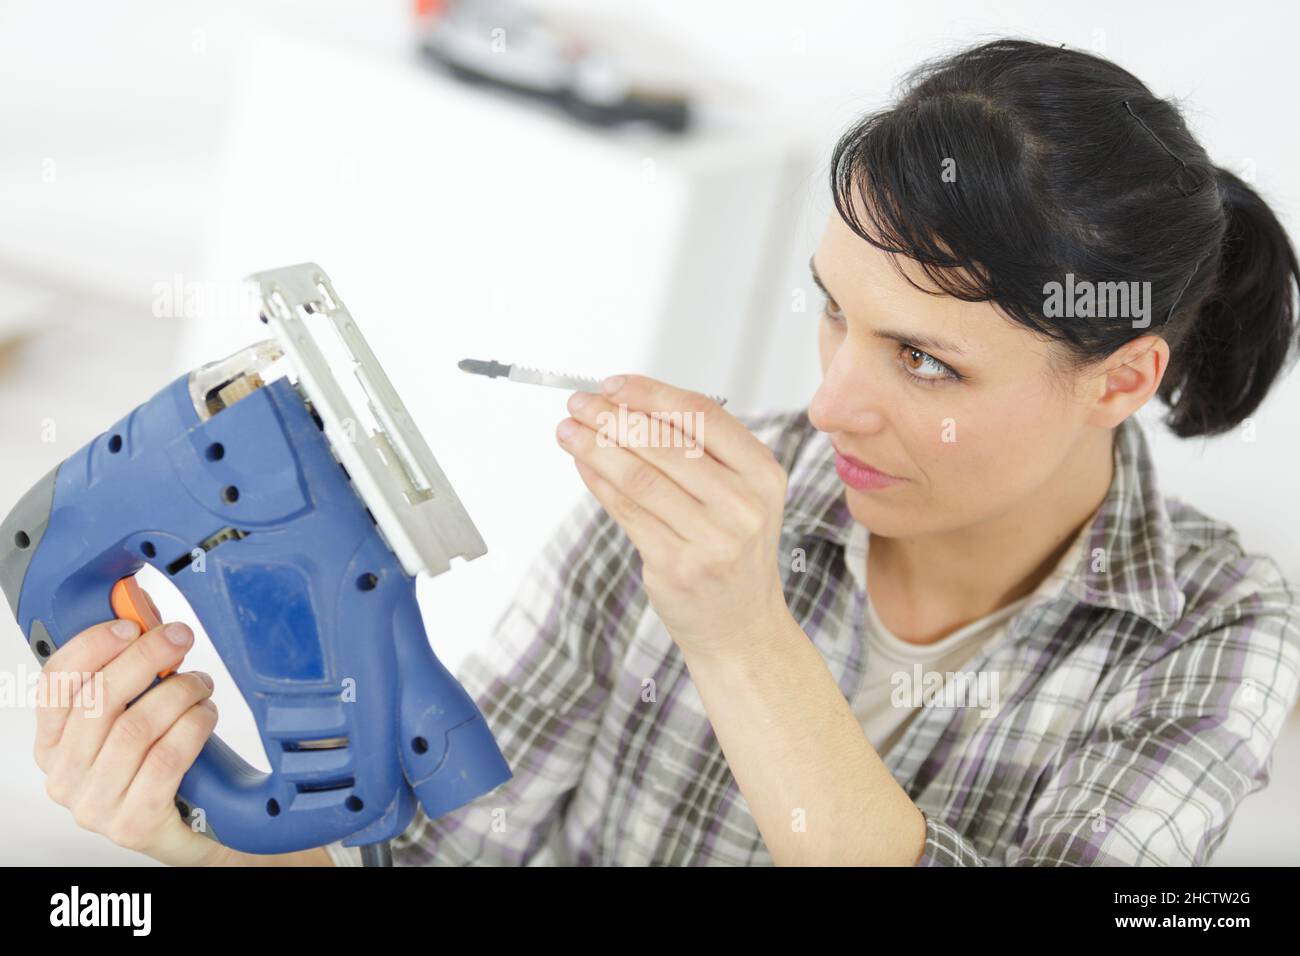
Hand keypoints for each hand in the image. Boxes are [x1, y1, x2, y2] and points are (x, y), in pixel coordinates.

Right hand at [33, 598, 229, 865]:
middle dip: (146, 658)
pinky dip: (193, 727)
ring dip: (178, 694)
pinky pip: (166, 758)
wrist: (197, 828)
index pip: (55, 686)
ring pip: (135, 728)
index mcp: (55, 745)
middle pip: (99, 702)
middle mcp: (65, 777)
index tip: (130, 624)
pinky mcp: (133, 824)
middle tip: (180, 639)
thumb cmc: (164, 767)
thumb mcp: (138, 715)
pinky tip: (205, 715)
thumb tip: (144, 614)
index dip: (91, 646)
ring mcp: (95, 805)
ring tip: (201, 685)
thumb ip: (132, 674)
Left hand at [555, 374, 793, 659]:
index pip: (703, 416)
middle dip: (613, 416)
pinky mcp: (676, 565)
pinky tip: (583, 464)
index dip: (652, 394)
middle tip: (579, 402)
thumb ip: (697, 451)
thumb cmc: (732, 550)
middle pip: (665, 443)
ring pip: (640, 476)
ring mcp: (711, 538)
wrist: (741, 625)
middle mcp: (743, 505)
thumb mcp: (739, 494)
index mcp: (762, 474)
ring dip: (596, 446)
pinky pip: (627, 511)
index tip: (613, 384)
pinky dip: (598, 482)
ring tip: (568, 429)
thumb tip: (626, 405)